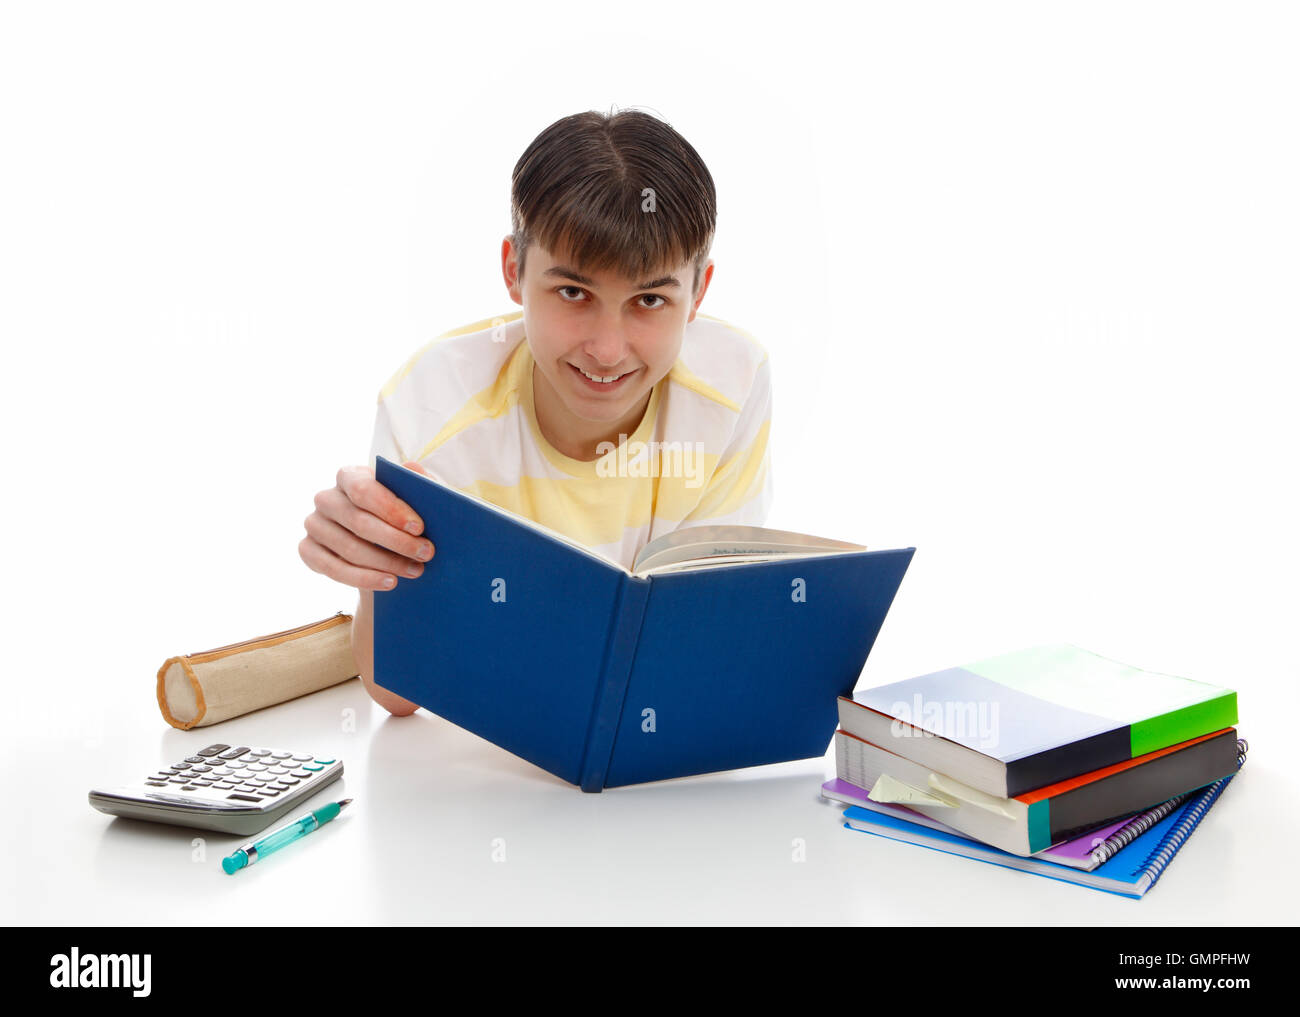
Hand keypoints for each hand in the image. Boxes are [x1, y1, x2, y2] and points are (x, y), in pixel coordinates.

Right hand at [299, 461, 435, 590]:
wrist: (381, 546)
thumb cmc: (399, 515)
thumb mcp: (413, 498)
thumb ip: (416, 483)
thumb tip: (412, 468)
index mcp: (348, 476)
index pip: (363, 489)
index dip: (390, 508)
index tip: (419, 527)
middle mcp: (326, 498)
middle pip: (358, 521)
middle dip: (397, 540)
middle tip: (426, 553)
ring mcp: (314, 524)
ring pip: (349, 548)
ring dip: (386, 563)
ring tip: (416, 571)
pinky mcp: (307, 550)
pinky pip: (334, 569)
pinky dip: (365, 578)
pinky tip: (390, 582)